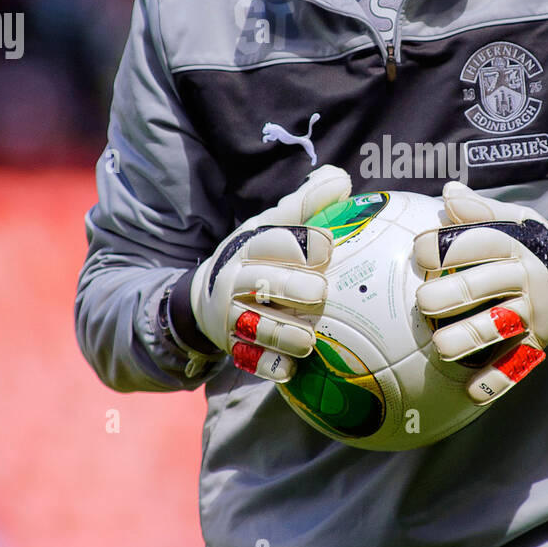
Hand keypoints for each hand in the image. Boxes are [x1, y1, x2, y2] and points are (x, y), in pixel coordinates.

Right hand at [189, 164, 351, 379]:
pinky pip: (257, 362)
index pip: (277, 239)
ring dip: (292, 334)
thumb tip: (342, 180)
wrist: (206, 301)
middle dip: (300, 289)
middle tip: (320, 293)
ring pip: (265, 327)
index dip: (307, 244)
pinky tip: (291, 366)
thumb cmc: (256, 257)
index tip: (328, 248)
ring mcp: (232, 317)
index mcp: (250, 246)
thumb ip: (306, 203)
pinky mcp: (235, 349)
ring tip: (309, 337)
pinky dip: (274, 365)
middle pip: (269, 283)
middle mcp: (236, 280)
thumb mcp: (271, 225)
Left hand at [414, 181, 547, 404]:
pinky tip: (472, 391)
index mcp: (516, 244)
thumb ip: (483, 211)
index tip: (419, 251)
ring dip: (467, 337)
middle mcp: (525, 278)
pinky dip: (496, 381)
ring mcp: (532, 313)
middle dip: (450, 293)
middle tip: (423, 302)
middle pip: (483, 285)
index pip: (480, 241)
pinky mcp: (537, 342)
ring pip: (496, 326)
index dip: (447, 246)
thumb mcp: (518, 222)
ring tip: (440, 346)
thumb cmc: (536, 248)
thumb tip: (449, 193)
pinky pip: (516, 364)